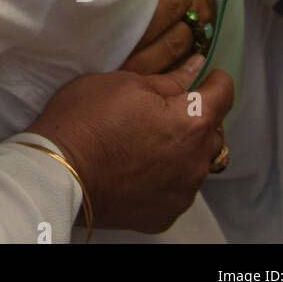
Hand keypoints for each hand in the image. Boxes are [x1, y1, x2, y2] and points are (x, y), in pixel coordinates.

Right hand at [29, 55, 233, 233]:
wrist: (60, 170)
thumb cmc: (87, 119)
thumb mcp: (124, 83)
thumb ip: (168, 79)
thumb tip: (195, 68)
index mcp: (190, 122)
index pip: (223, 94)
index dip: (216, 81)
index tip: (208, 77)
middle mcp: (196, 161)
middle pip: (213, 132)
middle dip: (198, 118)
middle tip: (166, 110)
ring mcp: (183, 191)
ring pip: (197, 163)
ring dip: (183, 150)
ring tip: (149, 143)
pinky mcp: (166, 213)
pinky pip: (178, 189)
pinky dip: (167, 177)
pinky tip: (139, 168)